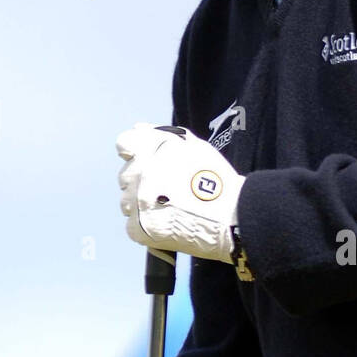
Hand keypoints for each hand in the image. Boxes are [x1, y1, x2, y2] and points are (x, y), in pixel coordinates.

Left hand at [117, 123, 245, 263]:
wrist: (231, 216)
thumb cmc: (216, 180)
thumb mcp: (194, 146)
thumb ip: (162, 135)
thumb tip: (138, 128)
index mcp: (149, 150)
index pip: (125, 144)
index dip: (135, 153)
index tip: (147, 162)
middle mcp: (138, 173)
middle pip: (126, 176)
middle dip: (142, 181)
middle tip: (169, 191)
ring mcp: (136, 202)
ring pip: (127, 202)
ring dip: (143, 204)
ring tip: (171, 209)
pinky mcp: (138, 228)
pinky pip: (132, 225)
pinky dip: (146, 225)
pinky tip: (167, 224)